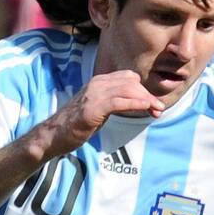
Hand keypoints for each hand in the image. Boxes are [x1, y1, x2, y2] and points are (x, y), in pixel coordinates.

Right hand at [32, 70, 164, 159]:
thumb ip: (113, 103)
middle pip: (131, 83)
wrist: (54, 135)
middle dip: (148, 96)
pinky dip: (134, 103)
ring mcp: (94, 95)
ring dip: (145, 100)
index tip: (154, 105)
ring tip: (157, 110)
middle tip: (159, 109)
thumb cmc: (75, 125)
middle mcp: (97, 84)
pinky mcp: (93, 108)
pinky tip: (145, 107)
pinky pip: (118, 101)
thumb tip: (131, 103)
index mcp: (99, 82)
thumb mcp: (98, 109)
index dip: (143, 91)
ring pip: (127, 90)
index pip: (128, 79)